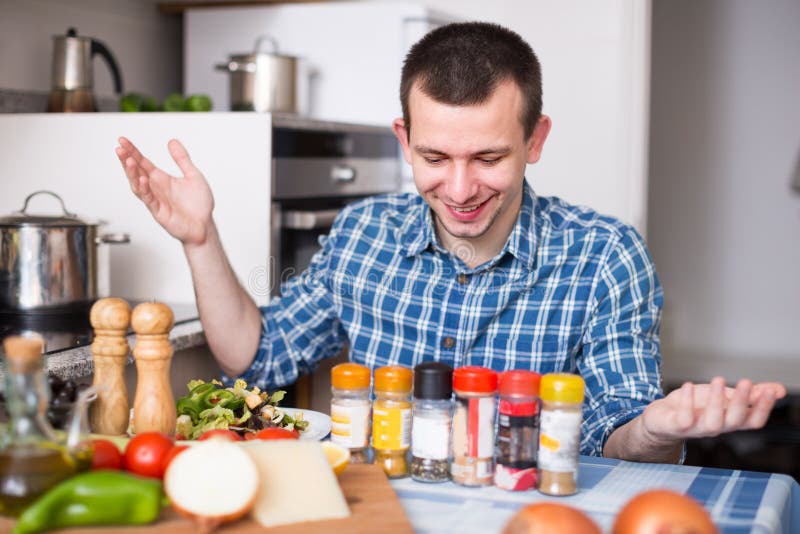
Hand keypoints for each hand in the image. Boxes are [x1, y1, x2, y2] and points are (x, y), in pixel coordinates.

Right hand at [115, 137, 213, 245]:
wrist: (205, 226)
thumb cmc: (199, 204)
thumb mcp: (193, 175)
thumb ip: (182, 159)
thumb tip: (172, 141)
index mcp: (162, 179)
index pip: (143, 162)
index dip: (132, 151)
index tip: (122, 140)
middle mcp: (156, 189)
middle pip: (136, 172)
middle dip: (127, 160)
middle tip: (119, 148)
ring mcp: (156, 200)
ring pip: (138, 186)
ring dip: (132, 174)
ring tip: (128, 161)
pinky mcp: (159, 212)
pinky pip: (149, 200)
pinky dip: (145, 190)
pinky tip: (143, 180)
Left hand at [641, 377, 785, 441]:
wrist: (661, 420)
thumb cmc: (695, 408)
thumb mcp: (723, 397)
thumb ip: (748, 395)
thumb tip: (778, 389)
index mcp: (730, 421)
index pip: (753, 421)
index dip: (763, 408)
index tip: (770, 390)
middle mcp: (716, 427)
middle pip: (734, 421)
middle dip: (741, 402)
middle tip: (746, 382)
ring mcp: (696, 429)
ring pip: (712, 422)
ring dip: (716, 401)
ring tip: (718, 379)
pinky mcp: (675, 426)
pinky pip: (683, 419)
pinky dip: (686, 402)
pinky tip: (688, 385)